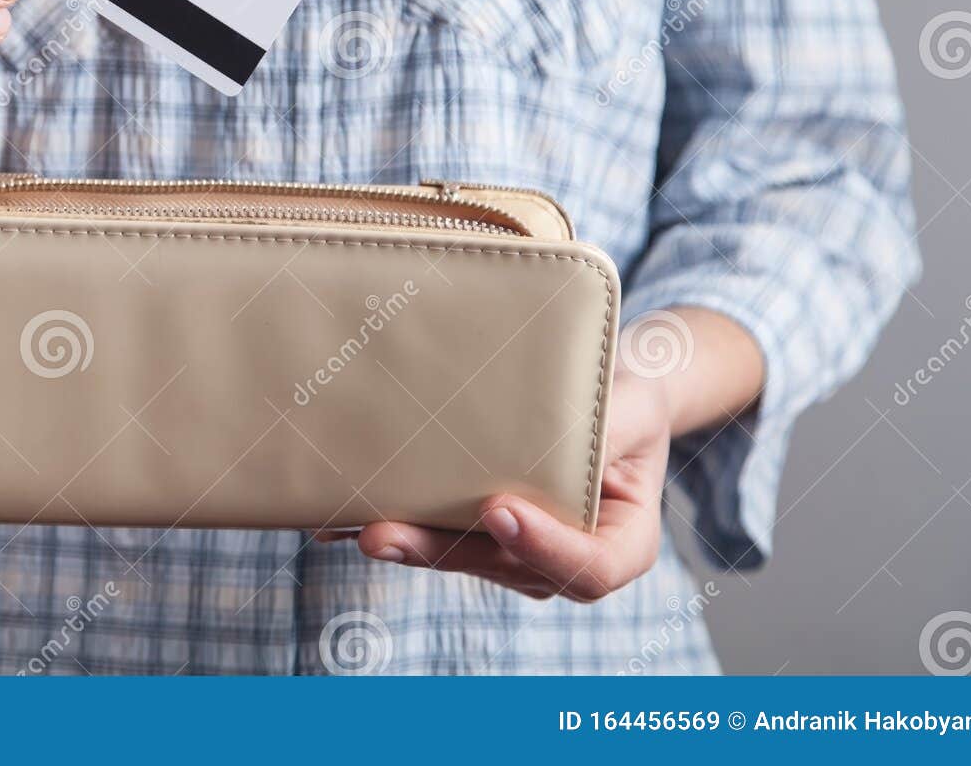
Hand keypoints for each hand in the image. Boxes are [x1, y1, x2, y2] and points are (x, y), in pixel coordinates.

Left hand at [318, 370, 672, 601]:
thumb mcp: (632, 408)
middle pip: (503, 569)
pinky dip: (390, 527)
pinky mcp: (475, 537)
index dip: (542, 548)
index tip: (498, 510)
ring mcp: (516, 556)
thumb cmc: (625, 402)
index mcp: (622, 544)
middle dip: (439, 552)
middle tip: (384, 535)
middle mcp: (565, 562)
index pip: (588, 568)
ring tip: (352, 527)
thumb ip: (608, 428)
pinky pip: (434, 539)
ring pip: (458, 557)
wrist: (603, 401)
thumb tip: (563, 425)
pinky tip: (338, 522)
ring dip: (404, 544)